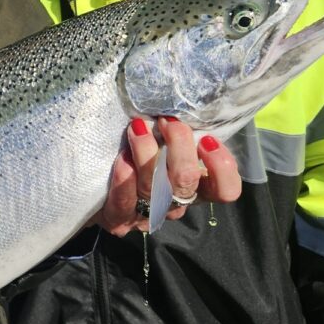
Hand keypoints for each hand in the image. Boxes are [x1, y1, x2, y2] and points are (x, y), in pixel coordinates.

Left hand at [97, 116, 241, 236]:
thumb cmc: (141, 154)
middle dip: (179, 146)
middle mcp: (175, 204)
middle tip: (168, 122)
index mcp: (196, 188)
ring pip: (154, 189)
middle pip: (187, 182)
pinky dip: (124, 178)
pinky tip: (122, 157)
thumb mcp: (167, 144)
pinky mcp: (119, 219)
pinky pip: (124, 202)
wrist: (98, 187)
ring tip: (137, 127)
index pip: (225, 190)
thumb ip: (181, 135)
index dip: (222, 168)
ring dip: (146, 153)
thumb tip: (184, 104)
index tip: (207, 140)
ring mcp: (147, 214)